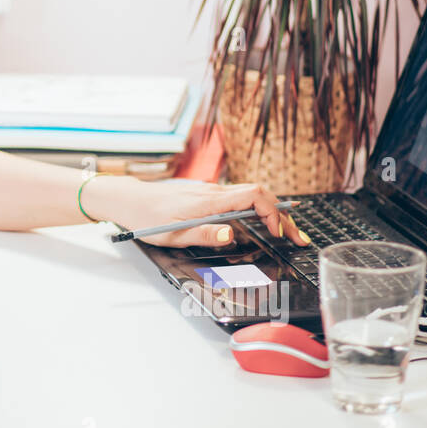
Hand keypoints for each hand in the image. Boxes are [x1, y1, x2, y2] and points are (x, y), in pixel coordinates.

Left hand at [90, 178, 309, 248]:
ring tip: (285, 232)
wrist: (129, 200)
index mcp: (208, 201)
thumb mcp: (173, 234)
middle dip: (281, 214)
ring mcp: (210, 191)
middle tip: (296, 236)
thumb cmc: (147, 218)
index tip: (279, 233)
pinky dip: (256, 208)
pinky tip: (260, 222)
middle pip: (259, 194)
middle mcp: (212, 191)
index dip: (273, 212)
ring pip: (250, 195)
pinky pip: (238, 197)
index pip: (253, 196)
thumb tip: (230, 235)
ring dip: (271, 211)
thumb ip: (203, 234)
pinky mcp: (205, 194)